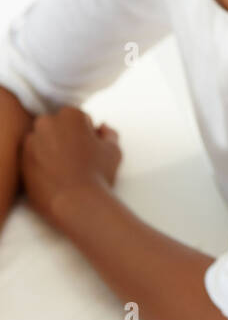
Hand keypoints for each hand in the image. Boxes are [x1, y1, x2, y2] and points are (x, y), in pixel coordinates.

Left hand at [20, 106, 121, 231]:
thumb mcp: (114, 150)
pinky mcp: (21, 161)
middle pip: (58, 127)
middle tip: (78, 160)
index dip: (87, 135)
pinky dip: (41, 165)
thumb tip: (102, 128)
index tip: (90, 151)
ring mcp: (31, 142)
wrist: (76, 204)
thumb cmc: (98, 175)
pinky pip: (33, 159)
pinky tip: (55, 178)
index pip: (79, 119)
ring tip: (66, 171)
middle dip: (66, 139)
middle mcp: (46, 123)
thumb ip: (109, 133)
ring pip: (43, 142)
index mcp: (70, 115)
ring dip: (52, 151)